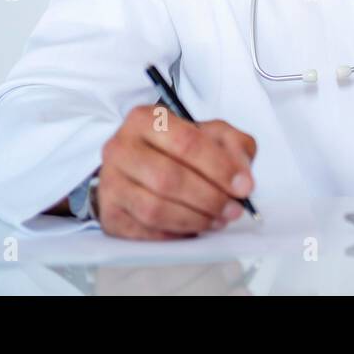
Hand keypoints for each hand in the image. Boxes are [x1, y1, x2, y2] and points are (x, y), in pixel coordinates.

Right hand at [93, 105, 256, 239]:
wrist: (141, 163)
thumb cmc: (179, 148)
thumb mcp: (211, 134)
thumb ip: (233, 147)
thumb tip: (241, 179)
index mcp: (146, 119)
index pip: (186, 143)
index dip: (219, 168)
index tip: (244, 186)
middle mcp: (121, 148)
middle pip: (168, 179)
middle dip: (209, 198)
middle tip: (234, 209)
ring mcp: (110, 182)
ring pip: (154, 209)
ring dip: (194, 219)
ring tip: (218, 219)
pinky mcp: (110, 213)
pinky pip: (144, 231)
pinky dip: (175, 233)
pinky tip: (194, 227)